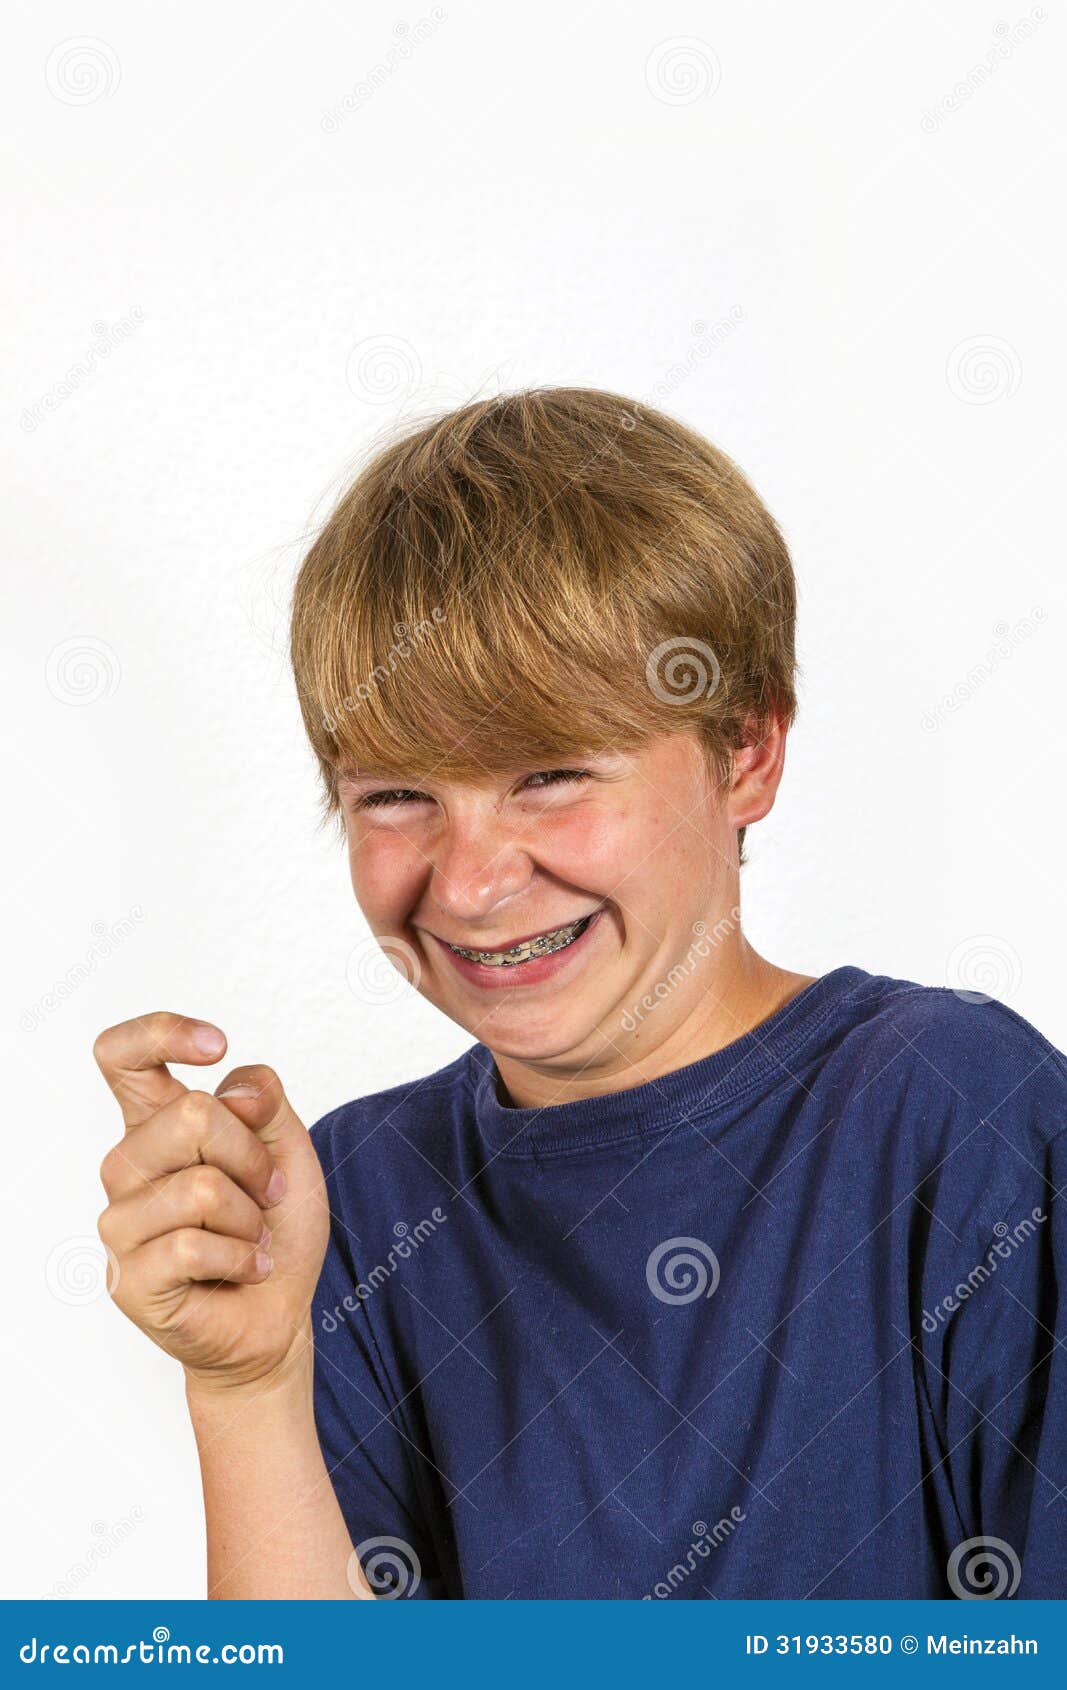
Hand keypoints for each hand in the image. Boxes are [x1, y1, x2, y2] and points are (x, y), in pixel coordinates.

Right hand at [94, 1012, 329, 1396]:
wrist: (278, 1313)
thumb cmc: (274, 1227)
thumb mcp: (289, 1150)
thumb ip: (266, 1103)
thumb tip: (233, 1089)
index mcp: (156, 1123)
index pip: (122, 1055)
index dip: (162, 1032)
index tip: (216, 1045)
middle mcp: (128, 1165)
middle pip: (190, 1114)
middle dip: (254, 1155)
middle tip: (266, 1193)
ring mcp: (121, 1221)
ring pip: (200, 1186)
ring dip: (251, 1217)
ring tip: (251, 1238)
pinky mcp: (128, 1276)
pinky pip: (196, 1245)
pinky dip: (244, 1257)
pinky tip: (245, 1268)